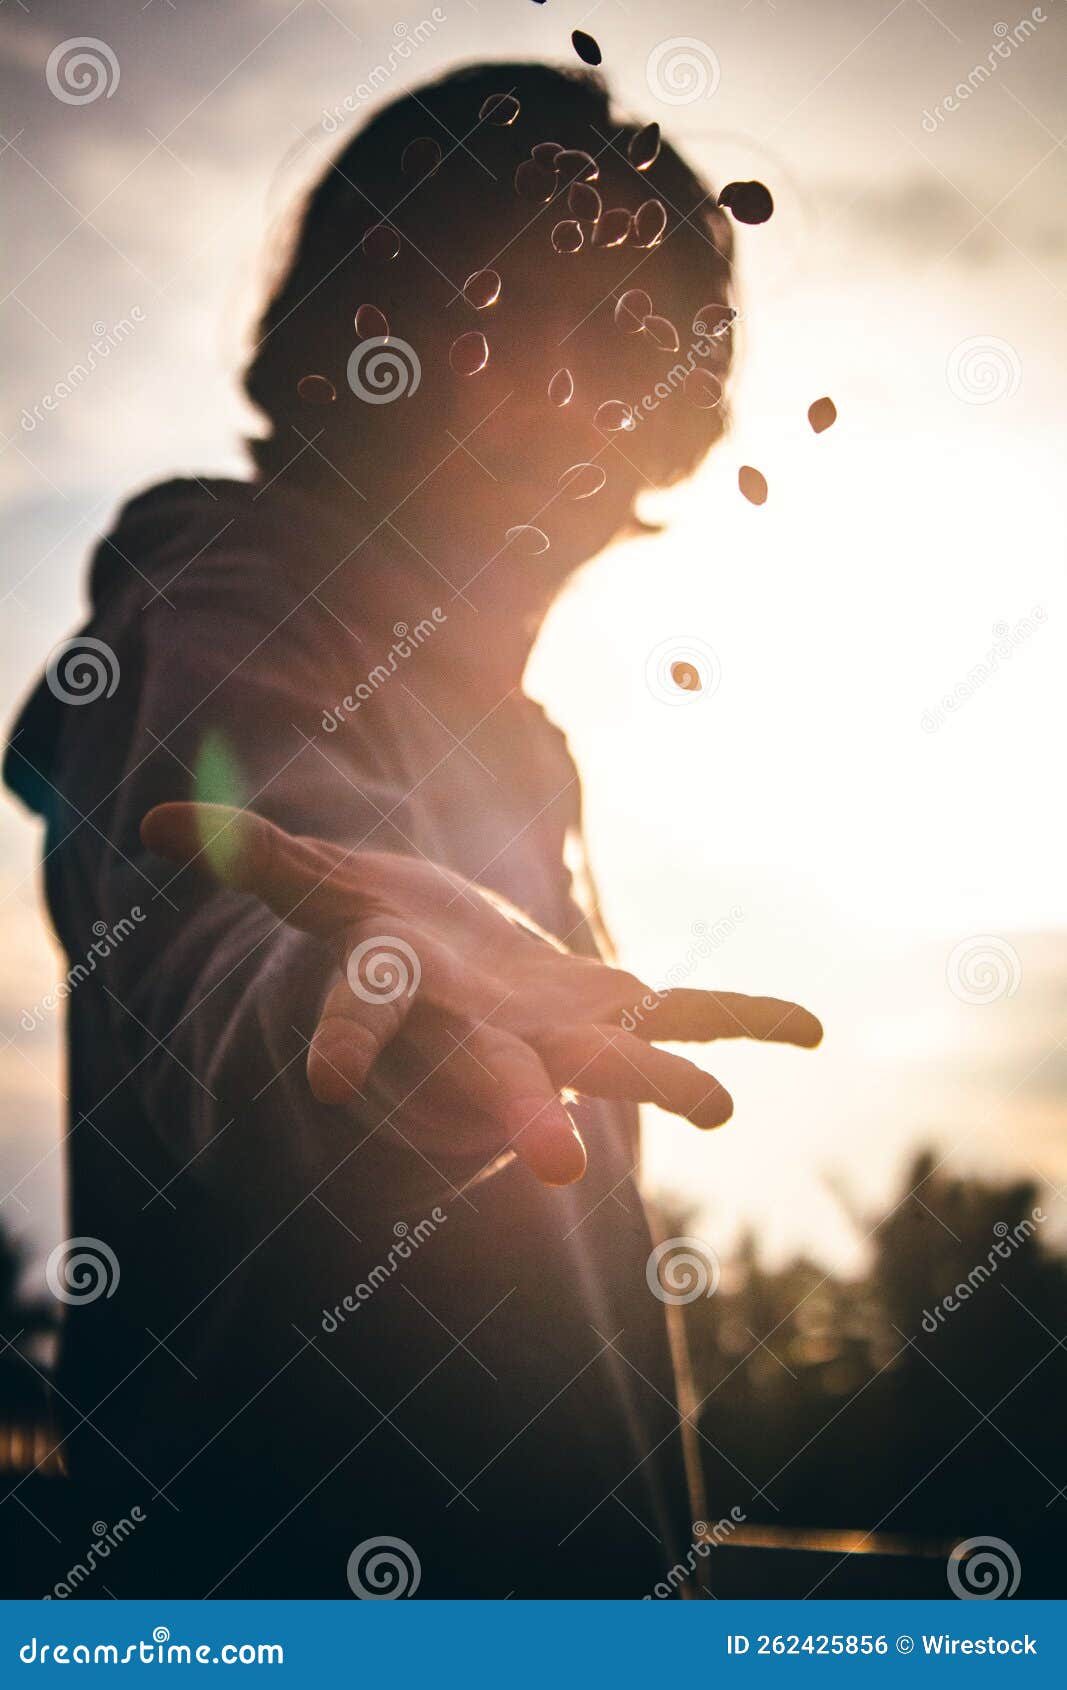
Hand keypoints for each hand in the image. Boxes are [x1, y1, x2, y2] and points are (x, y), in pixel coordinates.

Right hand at [141, 803, 821, 1186]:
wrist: (447, 981)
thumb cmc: (377, 936)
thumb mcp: (321, 889)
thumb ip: (257, 856)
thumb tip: (154, 827)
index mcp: (403, 1000)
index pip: (362, 1019)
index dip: (340, 1041)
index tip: (321, 1083)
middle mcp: (478, 1037)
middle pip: (495, 1077)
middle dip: (521, 1114)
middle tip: (557, 1166)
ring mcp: (551, 1032)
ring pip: (607, 1061)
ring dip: (661, 1081)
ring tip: (720, 1106)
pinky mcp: (608, 1011)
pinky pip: (685, 1013)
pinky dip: (741, 1015)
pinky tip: (809, 1027)